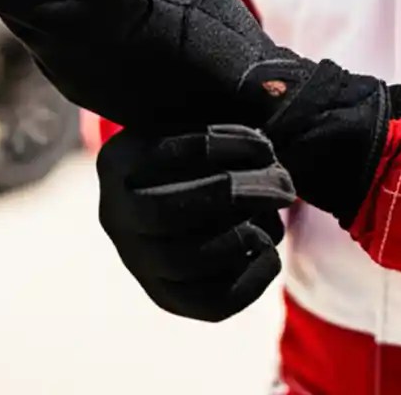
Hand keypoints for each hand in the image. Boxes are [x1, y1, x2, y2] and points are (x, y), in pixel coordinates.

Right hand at [98, 125, 293, 321]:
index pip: (167, 153)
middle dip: (237, 195)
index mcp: (119, 160)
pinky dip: (250, 279)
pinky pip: (209, 302)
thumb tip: (274, 98)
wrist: (188, 192)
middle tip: (284, 185)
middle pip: (168, 211)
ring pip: (185, 260)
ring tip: (274, 217)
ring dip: (244, 236)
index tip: (267, 145)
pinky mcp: (168, 296)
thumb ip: (226, 117)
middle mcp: (115, 214)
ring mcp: (138, 261)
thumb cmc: (208, 149)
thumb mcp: (203, 121)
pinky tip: (268, 250)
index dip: (226, 148)